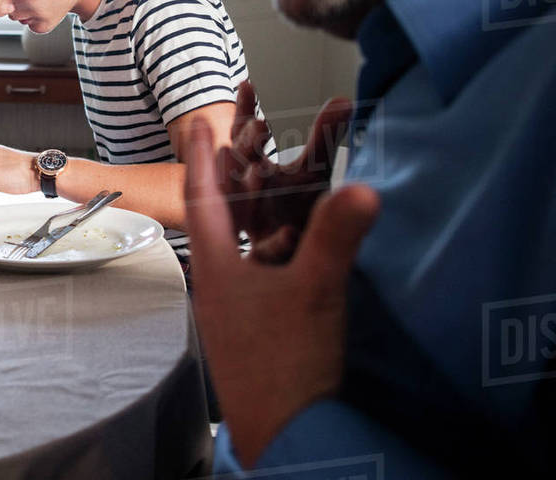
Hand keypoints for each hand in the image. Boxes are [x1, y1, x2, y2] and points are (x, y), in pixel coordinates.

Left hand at [184, 124, 377, 466]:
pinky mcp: (254, 329)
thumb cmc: (284, 370)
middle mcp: (218, 283)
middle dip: (233, 180)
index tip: (201, 127)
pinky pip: (258, 273)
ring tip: (267, 184)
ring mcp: (234, 308)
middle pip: (221, 219)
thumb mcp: (314, 293)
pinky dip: (273, 250)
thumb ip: (335, 237)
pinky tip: (294, 247)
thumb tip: (361, 188)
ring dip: (255, 214)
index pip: (204, 199)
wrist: (287, 437)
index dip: (206, 160)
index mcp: (216, 268)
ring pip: (241, 247)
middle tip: (240, 145)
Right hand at [221, 81, 352, 261]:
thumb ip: (324, 135)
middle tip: (260, 126)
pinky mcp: (267, 259)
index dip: (245, 111)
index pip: (243, 136)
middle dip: (248, 146)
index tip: (248, 85)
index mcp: (253, 169)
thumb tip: (344, 99)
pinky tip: (289, 235)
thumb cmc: (300, 207)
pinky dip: (277, 244)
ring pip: (243, 207)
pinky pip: (269, 252)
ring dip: (250, 188)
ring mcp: (253, 226)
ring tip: (261, 170)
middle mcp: (246, 194)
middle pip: (240, 167)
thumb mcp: (313, 168)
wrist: (302, 259)